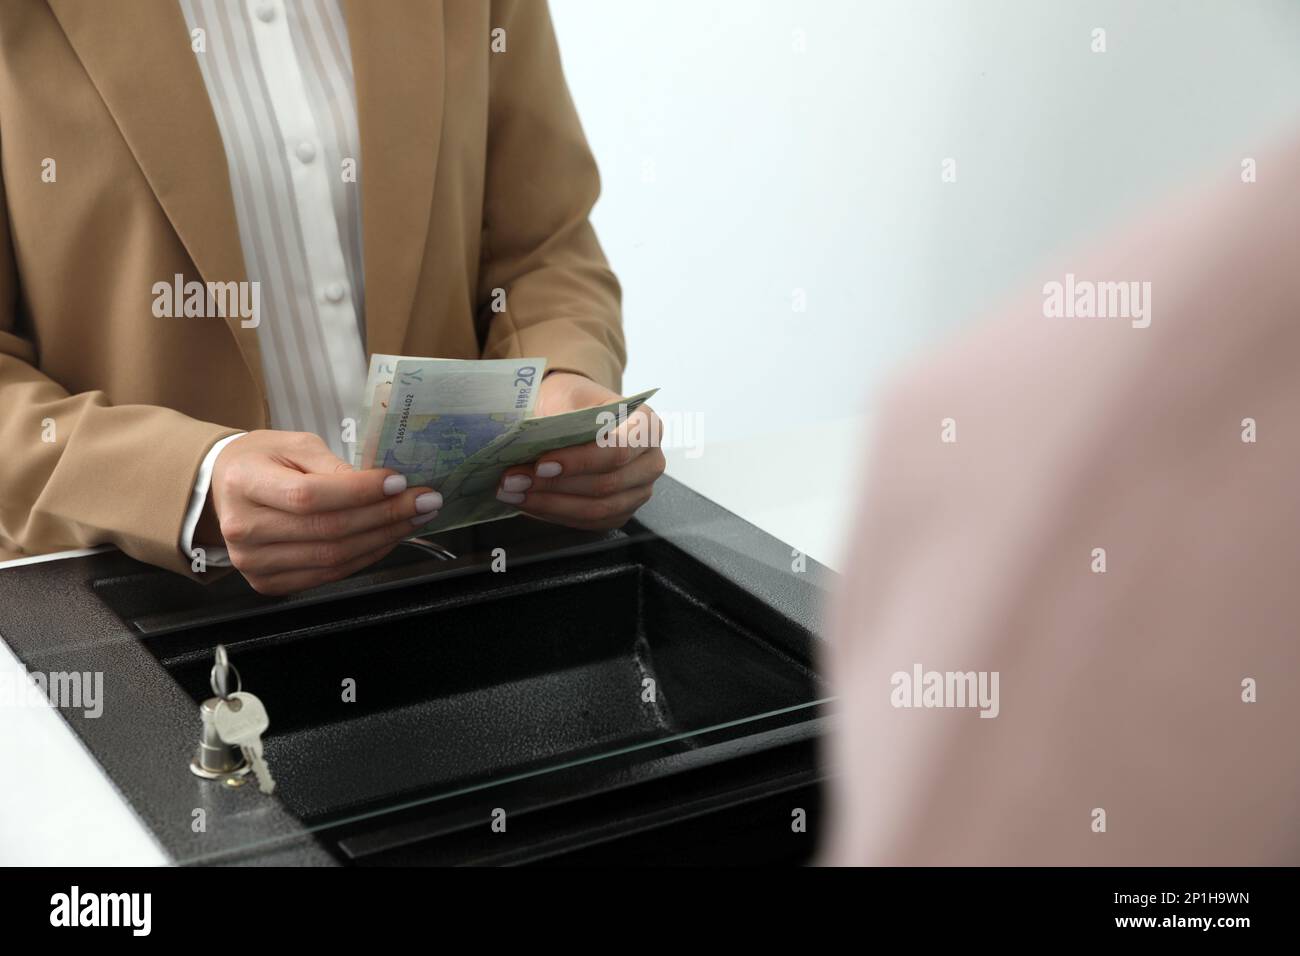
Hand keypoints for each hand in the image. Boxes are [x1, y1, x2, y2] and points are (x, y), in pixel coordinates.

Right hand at [201, 430, 441, 594]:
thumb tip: (380, 486)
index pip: (310, 495)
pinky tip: (387, 538)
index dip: (360, 492)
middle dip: (386, 516)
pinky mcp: (267, 583)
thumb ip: (333, 464)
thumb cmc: (262, 461)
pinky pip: (328, 575)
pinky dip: (365, 558)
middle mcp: (244, 529)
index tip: (400, 482)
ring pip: (333, 558)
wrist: (224, 488)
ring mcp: (253, 562)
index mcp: (245, 483)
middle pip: (328, 530)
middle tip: (424, 502)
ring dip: (383, 539)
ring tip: (414, 519)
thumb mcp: (294, 444)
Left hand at [495, 372, 664, 530]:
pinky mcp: (621, 512)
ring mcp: (639, 490)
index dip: (580, 461)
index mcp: (646, 425)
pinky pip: (589, 522)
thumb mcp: (567, 398)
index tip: (542, 463)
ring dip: (550, 504)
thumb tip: (533, 450)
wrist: (578, 411)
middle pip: (607, 484)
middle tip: (514, 479)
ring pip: (597, 508)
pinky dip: (555, 514)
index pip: (619, 449)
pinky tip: (529, 502)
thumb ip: (559, 424)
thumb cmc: (574, 402)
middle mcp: (650, 460)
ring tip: (514, 492)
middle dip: (555, 485)